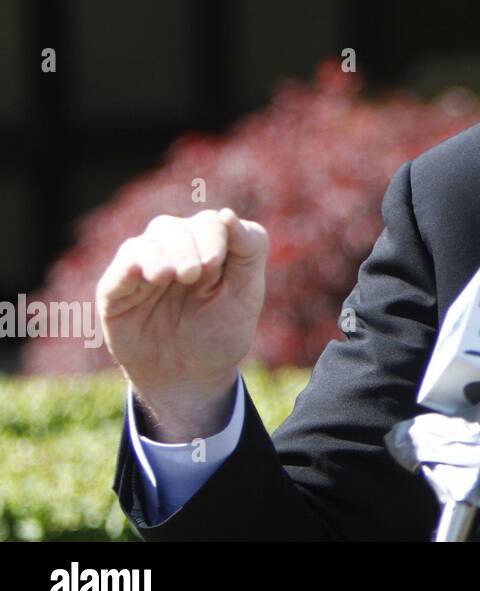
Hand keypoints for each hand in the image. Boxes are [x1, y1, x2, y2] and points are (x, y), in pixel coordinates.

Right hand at [96, 208, 267, 440]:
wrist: (188, 377)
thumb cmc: (220, 333)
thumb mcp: (245, 294)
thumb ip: (248, 250)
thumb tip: (226, 213)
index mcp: (213, 248)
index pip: (214, 222)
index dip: (217, 235)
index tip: (217, 264)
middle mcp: (179, 251)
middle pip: (182, 226)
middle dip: (192, 244)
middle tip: (196, 274)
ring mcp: (148, 266)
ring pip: (154, 236)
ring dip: (168, 251)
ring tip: (173, 277)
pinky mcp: (119, 286)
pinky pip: (124, 261)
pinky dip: (138, 262)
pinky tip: (153, 277)